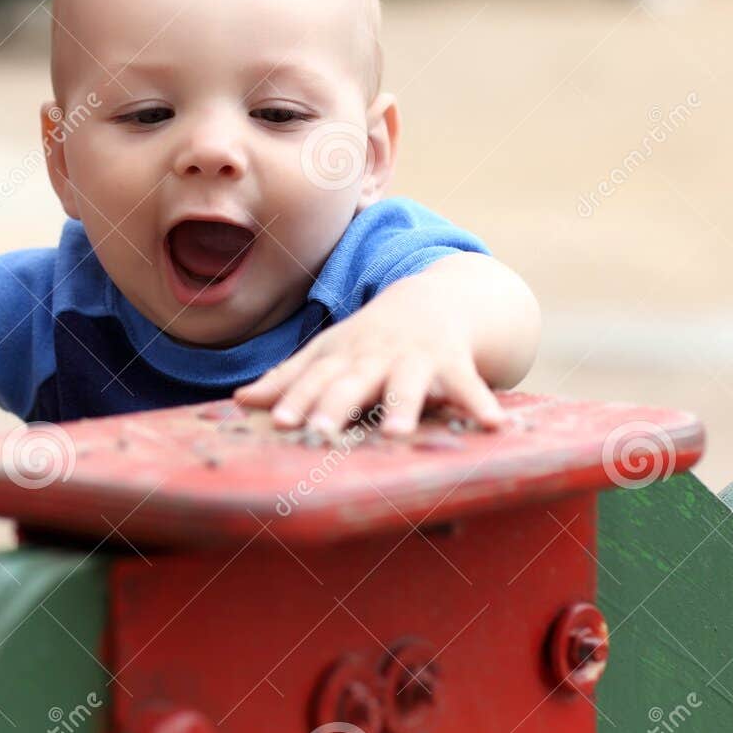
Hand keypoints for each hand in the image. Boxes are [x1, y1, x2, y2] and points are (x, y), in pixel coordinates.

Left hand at [233, 274, 508, 436]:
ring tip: (397, 435)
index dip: (296, 398)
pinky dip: (480, 404)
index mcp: (342, 357)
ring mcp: (414, 359)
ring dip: (403, 407)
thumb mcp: (329, 353)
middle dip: (336, 406)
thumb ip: (289, 379)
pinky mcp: (453, 363)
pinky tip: (493, 427)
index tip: (278, 421)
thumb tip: (240, 401)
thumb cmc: (369, 339)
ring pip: (406, 385)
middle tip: (321, 433)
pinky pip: (467, 386)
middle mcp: (375, 358)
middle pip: (352, 384)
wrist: (432, 297)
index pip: (314, 380)